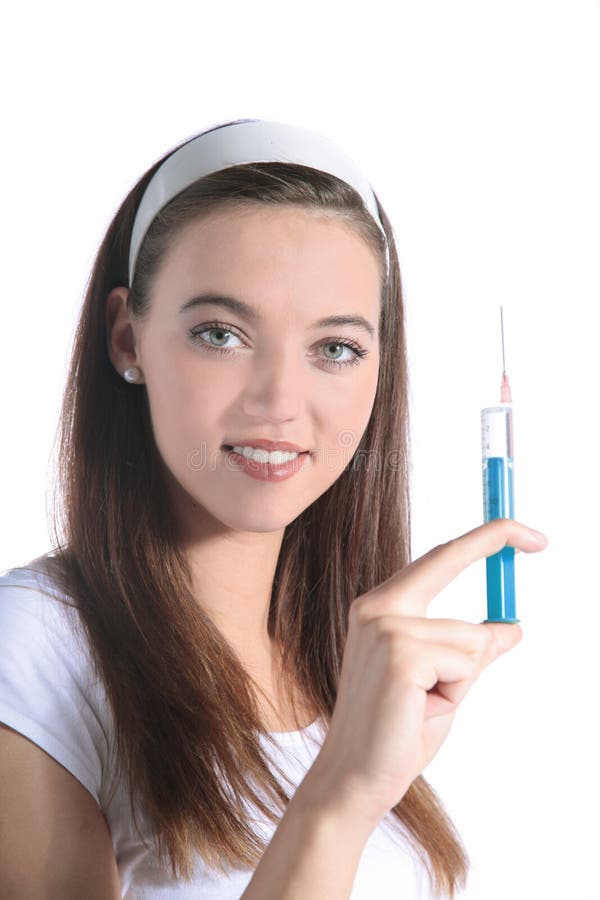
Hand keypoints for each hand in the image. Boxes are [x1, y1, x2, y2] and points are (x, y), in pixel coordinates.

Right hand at [309, 518, 547, 831]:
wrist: (354, 778)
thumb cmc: (394, 731)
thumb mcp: (442, 682)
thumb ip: (471, 650)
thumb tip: (510, 627)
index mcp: (380, 607)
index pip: (438, 558)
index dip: (482, 538)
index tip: (523, 534)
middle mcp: (377, 606)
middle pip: (450, 561)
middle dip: (495, 540)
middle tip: (539, 538)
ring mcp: (385, 626)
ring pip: (470, 636)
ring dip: (464, 679)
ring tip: (426, 705)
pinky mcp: (400, 652)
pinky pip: (465, 663)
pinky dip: (457, 693)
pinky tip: (421, 710)